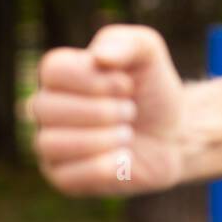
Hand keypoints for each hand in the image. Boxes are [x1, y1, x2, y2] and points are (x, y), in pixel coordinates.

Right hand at [31, 25, 184, 195]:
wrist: (175, 135)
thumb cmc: (154, 92)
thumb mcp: (149, 55)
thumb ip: (127, 43)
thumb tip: (100, 57)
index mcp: (61, 75)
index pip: (53, 69)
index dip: (95, 79)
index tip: (127, 85)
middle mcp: (48, 108)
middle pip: (46, 107)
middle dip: (101, 110)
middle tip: (131, 112)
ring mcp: (52, 144)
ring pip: (50, 143)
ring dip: (101, 138)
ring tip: (127, 134)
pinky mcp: (65, 178)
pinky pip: (66, 176)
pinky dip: (101, 166)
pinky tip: (123, 158)